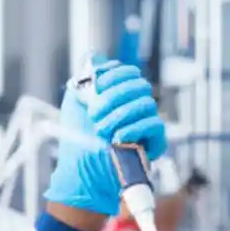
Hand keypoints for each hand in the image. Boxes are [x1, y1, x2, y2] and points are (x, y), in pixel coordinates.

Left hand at [44, 61, 167, 217]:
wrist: (82, 174)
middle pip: (139, 85)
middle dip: (114, 96)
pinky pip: (154, 125)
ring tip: (101, 130)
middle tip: (94, 114)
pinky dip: (134, 128)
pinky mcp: (154, 143)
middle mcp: (136, 106)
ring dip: (121, 114)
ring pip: (146, 104)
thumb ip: (85, 78)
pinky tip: (117, 138)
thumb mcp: (74, 104)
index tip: (97, 86)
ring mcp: (146, 124)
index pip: (128, 73)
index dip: (114, 75)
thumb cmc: (77, 141)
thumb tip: (95, 56)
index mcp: (120, 95)